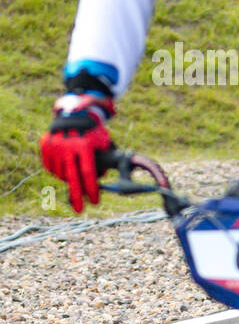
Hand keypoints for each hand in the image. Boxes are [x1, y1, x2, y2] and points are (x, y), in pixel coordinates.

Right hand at [40, 89, 114, 212]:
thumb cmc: (95, 133)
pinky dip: (59, 172)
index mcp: (84, 145)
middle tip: (81, 210)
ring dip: (70, 180)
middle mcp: (67, 146)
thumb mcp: (106, 145)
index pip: (88, 173)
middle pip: (72, 177)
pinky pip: (51, 167)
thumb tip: (108, 183)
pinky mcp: (45, 145)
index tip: (95, 201)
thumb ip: (107, 162)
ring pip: (61, 173)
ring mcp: (54, 145)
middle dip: (77, 196)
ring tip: (77, 177)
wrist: (76, 113)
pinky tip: (67, 168)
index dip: (92, 189)